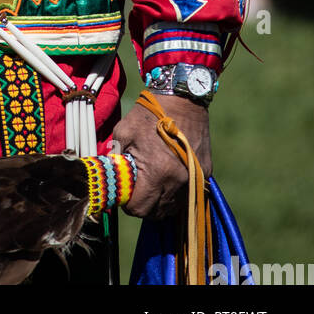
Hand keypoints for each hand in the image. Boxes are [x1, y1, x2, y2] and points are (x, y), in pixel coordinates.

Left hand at [111, 92, 211, 219]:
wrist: (183, 99)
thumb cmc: (149, 114)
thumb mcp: (124, 132)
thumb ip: (115, 158)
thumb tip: (108, 176)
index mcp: (157, 172)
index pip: (139, 208)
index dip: (127, 203)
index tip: (124, 193)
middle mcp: (178, 181)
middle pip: (156, 213)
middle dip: (142, 205)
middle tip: (136, 188)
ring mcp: (194, 180)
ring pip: (173, 209)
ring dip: (159, 202)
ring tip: (151, 182)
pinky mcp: (204, 175)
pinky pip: (186, 196)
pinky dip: (175, 193)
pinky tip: (166, 177)